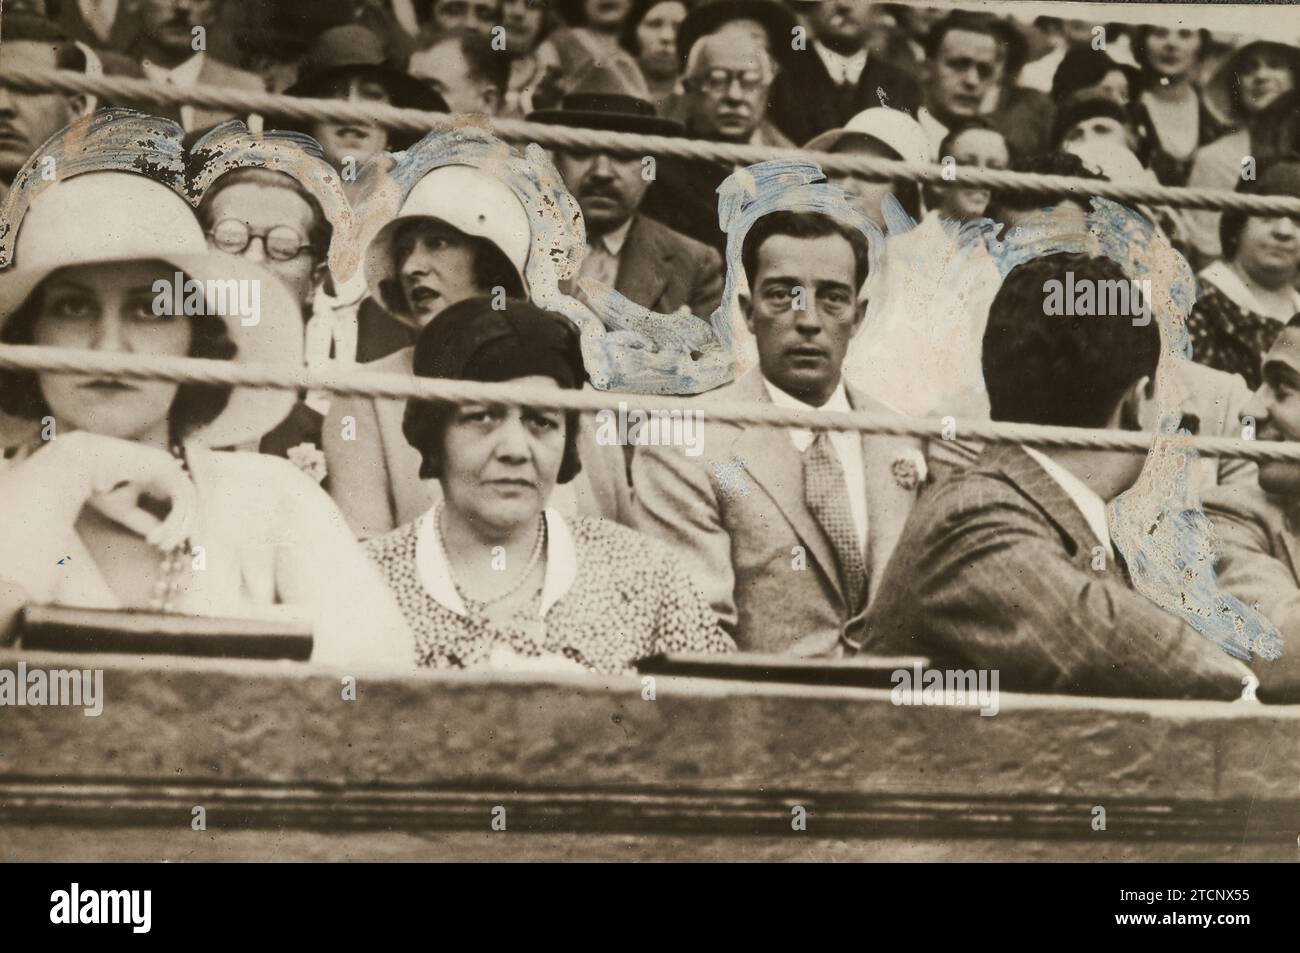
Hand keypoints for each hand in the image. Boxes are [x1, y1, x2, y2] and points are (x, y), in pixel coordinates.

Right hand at [56, 432, 197, 550]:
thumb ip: (145, 521)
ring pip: (188, 503)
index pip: (183, 502)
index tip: (167, 545)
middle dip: (184, 528)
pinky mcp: (167, 466)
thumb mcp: (124, 509)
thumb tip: (162, 539)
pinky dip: (172, 521)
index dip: (182, 524)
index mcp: (159, 476)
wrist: (76, 467)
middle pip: (191, 502)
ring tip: (159, 544)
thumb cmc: (95, 486)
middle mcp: (168, 469)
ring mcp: (169, 465)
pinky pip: (181, 499)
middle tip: (167, 548)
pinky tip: (155, 536)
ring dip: (176, 528)